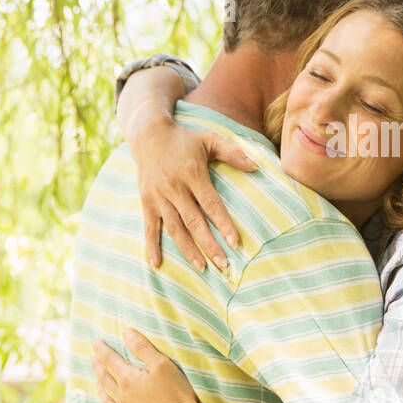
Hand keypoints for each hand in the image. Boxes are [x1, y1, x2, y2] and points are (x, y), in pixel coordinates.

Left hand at [91, 328, 205, 402]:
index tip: (95, 342)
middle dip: (98, 367)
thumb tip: (126, 333)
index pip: (110, 361)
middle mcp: (121, 398)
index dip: (102, 350)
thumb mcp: (162, 365)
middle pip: (105, 380)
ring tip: (96, 382)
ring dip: (100, 388)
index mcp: (128, 380)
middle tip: (93, 359)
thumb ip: (143, 348)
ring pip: (106, 400)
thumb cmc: (176, 395)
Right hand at [119, 68, 257, 271]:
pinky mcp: (146, 202)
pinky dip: (152, 246)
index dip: (223, 224)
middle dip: (209, 245)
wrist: (148, 134)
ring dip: (187, 250)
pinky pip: (149, 227)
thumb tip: (257, 167)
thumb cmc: (185, 139)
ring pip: (174, 228)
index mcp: (192, 173)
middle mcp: (174, 187)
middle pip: (193, 222)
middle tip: (223, 264)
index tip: (235, 242)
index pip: (210, 204)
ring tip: (202, 268)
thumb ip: (233, 153)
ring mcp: (158, 196)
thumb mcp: (210, 139)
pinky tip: (158, 264)